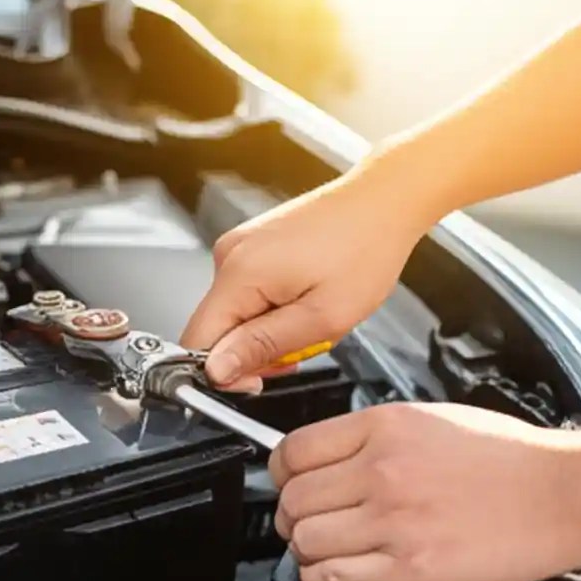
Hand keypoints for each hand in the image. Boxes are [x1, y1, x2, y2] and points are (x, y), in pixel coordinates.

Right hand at [180, 164, 437, 392]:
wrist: (384, 201)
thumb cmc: (365, 250)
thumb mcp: (322, 317)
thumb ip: (263, 346)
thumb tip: (215, 371)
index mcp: (240, 273)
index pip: (196, 341)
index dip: (224, 372)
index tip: (262, 378)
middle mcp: (229, 255)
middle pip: (217, 329)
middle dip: (256, 350)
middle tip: (303, 344)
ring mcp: (240, 246)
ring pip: (236, 314)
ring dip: (270, 330)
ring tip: (312, 315)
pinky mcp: (253, 244)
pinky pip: (249, 293)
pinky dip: (274, 307)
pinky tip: (306, 298)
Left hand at [269, 402, 580, 580]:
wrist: (565, 491)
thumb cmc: (510, 456)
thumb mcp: (431, 419)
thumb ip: (374, 435)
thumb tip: (327, 456)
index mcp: (384, 426)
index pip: (292, 451)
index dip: (280, 473)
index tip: (289, 482)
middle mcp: (382, 470)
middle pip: (292, 499)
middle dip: (291, 514)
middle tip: (307, 520)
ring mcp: (394, 520)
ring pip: (305, 539)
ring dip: (306, 548)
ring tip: (325, 547)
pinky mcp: (411, 566)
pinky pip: (332, 576)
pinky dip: (322, 578)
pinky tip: (337, 571)